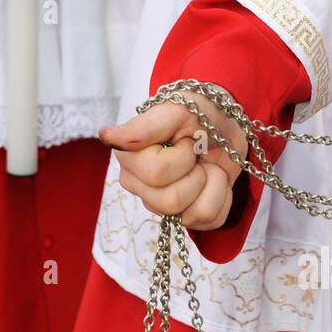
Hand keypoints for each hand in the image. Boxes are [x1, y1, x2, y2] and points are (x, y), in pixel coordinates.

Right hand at [100, 93, 247, 229]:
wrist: (224, 123)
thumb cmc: (198, 113)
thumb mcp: (175, 110)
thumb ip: (142, 127)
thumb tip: (106, 136)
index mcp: (131, 159)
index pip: (157, 174)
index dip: (182, 156)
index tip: (186, 140)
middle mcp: (139, 185)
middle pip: (171, 201)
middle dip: (197, 173)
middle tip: (197, 154)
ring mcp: (161, 205)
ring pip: (192, 215)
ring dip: (213, 184)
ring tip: (206, 165)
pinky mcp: (187, 217)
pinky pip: (210, 220)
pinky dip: (223, 196)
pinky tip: (214, 179)